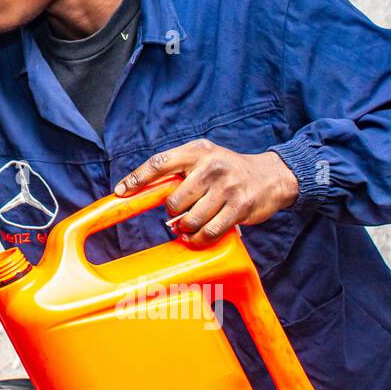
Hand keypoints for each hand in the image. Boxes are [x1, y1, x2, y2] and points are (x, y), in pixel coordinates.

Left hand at [114, 140, 298, 246]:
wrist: (270, 176)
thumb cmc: (227, 170)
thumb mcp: (202, 159)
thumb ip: (177, 171)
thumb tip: (144, 193)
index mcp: (196, 151)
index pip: (159, 163)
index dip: (137, 179)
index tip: (120, 192)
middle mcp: (211, 166)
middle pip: (173, 200)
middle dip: (172, 212)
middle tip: (180, 212)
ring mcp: (226, 187)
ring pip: (190, 219)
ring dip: (185, 228)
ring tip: (188, 225)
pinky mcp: (239, 207)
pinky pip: (209, 231)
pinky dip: (199, 239)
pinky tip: (197, 236)